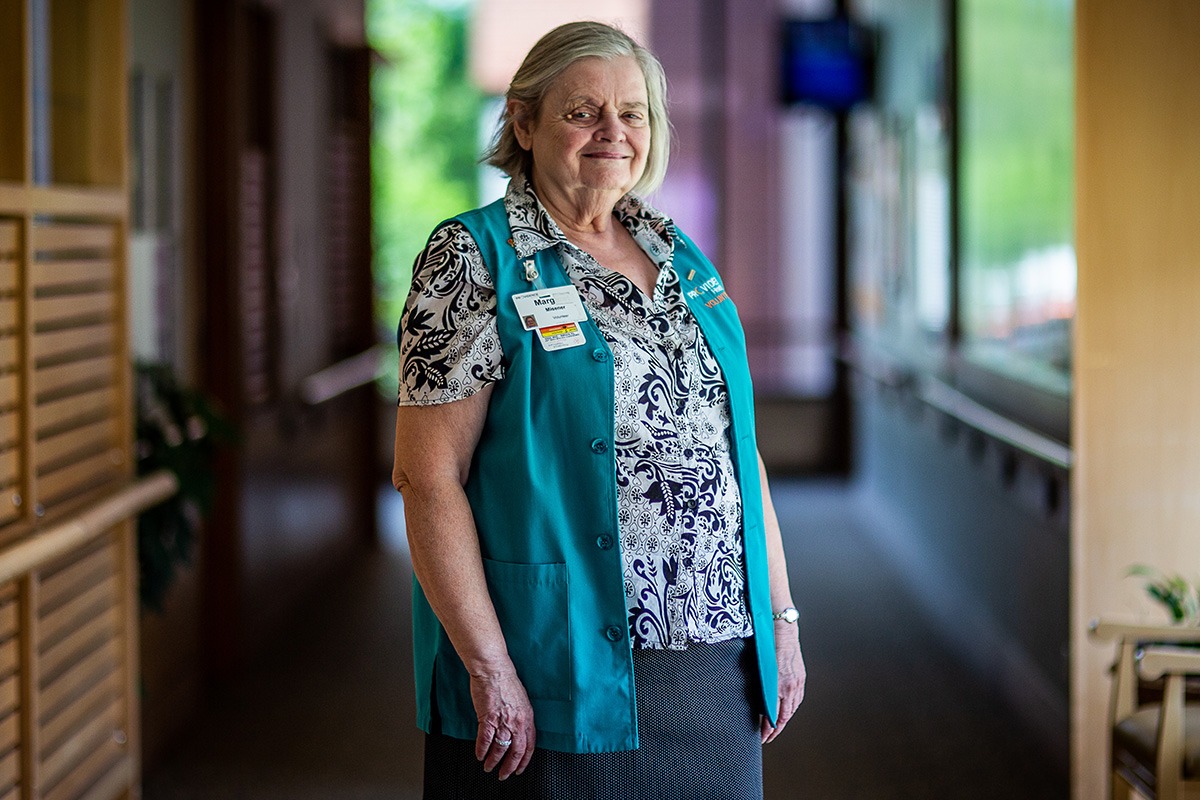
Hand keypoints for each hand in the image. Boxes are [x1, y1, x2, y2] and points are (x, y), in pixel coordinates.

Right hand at [469, 665, 535, 779]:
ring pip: (500, 749)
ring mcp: (503, 721)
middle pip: (516, 752)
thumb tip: (517, 731)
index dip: (524, 760)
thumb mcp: (521, 700)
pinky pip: (485, 741)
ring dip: (493, 761)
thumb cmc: (505, 681)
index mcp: (527, 717)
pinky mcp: (488, 719)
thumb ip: (521, 717)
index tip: (519, 768)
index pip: (530, 745)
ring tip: (488, 767)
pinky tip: (479, 755)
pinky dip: (481, 750)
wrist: (494, 669)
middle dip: (509, 767)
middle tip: (504, 774)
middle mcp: (517, 721)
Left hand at [760, 624, 805, 742]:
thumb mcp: (758, 667)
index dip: (768, 729)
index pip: (774, 716)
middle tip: (767, 738)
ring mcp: (797, 682)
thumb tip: (756, 704)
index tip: (762, 737)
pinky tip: (786, 711)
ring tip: (775, 727)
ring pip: (792, 709)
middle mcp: (790, 686)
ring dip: (783, 720)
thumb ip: (760, 687)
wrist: (783, 628)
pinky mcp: (801, 677)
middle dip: (775, 729)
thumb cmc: (767, 644)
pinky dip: (791, 708)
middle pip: (784, 716)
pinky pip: (797, 699)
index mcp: (779, 684)